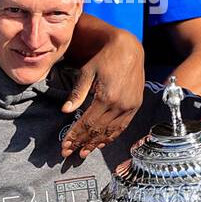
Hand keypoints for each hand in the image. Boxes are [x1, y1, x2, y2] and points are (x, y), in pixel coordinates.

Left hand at [61, 27, 142, 158]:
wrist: (130, 49)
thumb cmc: (105, 58)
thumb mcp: (87, 71)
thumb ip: (77, 93)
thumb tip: (65, 111)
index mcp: (106, 96)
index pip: (86, 122)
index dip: (75, 135)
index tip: (64, 145)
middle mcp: (119, 105)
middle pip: (97, 130)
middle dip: (82, 142)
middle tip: (69, 153)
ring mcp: (129, 106)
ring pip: (110, 131)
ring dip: (96, 144)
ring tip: (83, 152)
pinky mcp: (136, 105)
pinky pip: (122, 126)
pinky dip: (111, 136)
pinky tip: (102, 143)